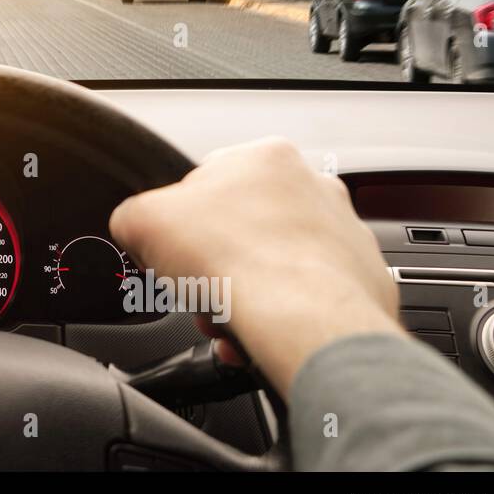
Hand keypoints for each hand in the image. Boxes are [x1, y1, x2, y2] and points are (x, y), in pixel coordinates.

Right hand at [109, 137, 402, 396]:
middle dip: (215, 265)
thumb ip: (131, 215)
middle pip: (242, 227)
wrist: (304, 321)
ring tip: (226, 322)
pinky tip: (256, 337)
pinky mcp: (362, 279)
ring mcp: (343, 233)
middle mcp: (314, 186)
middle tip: (198, 291)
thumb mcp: (142, 221)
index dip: (181, 223)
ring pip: (274, 265)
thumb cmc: (238, 262)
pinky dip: (280, 318)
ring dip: (244, 295)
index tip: (173, 252)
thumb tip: (135, 227)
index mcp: (266, 156)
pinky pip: (307, 297)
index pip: (207, 183)